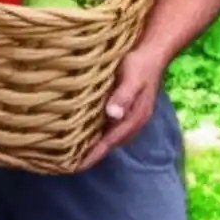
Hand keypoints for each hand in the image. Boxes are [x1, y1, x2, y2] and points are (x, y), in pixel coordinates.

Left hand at [76, 48, 167, 170]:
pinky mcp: (125, 108)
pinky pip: (109, 126)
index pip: (109, 142)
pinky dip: (97, 132)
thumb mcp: (131, 78)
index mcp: (133, 118)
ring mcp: (130, 115)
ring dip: (94, 145)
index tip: (75, 167)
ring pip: (110, 136)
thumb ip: (123, 96)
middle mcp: (132, 121)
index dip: (93, 155)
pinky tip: (84, 131)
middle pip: (109, 144)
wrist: (153, 52)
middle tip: (66, 163)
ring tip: (72, 153)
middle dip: (91, 155)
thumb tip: (113, 115)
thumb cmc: (140, 64)